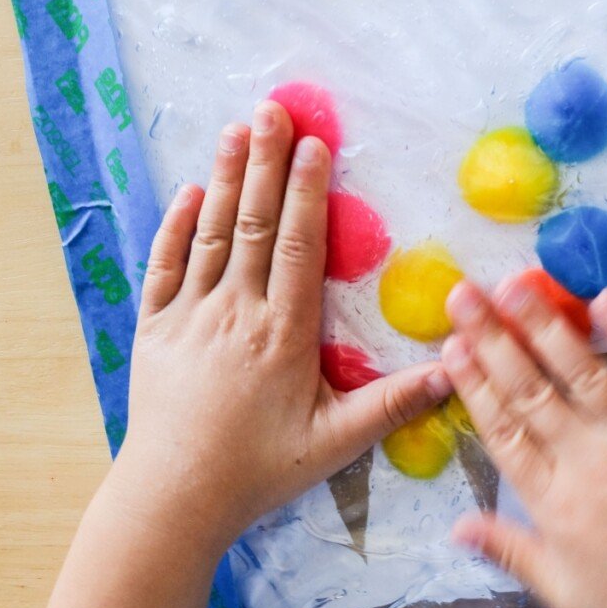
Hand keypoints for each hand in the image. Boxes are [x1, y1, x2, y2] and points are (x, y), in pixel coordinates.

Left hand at [109, 100, 451, 554]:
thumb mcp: (334, 444)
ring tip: (235, 130)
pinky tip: (186, 192)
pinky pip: (164, 267)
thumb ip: (392, 404)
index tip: (314, 144)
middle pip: (252, 223)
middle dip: (265, 162)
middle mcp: (236, 312)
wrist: (172, 498)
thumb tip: (451, 374)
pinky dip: (174, 227)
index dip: (307, 192)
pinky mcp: (155, 329)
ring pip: (210, 234)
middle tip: (272, 109)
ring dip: (223, 178)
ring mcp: (190, 316)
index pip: (298, 247)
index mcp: (283, 333)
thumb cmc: (258, 470)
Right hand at [440, 281, 606, 607]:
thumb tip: (456, 528)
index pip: (501, 429)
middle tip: (464, 294)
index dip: (473, 384)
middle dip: (491, 336)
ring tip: (514, 283)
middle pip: (527, 387)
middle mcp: (585, 457)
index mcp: (553, 499)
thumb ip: (510, 552)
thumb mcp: (567, 593)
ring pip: (579, 367)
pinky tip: (605, 296)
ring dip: (544, 322)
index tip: (451, 346)